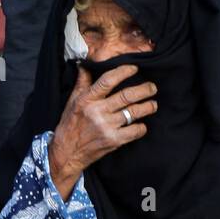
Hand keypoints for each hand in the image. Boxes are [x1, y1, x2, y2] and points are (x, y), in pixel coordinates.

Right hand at [47, 64, 156, 194]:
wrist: (67, 153)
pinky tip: (141, 124)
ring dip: (148, 107)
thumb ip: (82, 83)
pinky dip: (142, 127)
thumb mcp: (72, 102)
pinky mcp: (113, 140)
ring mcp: (106, 126)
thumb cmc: (70, 125)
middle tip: (152, 87)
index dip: (123, 72)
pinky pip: (135, 131)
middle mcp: (97, 112)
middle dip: (144, 89)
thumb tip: (85, 65)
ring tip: (153, 104)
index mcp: (87, 100)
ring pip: (134, 112)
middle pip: (127, 96)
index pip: (108, 80)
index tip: (134, 68)